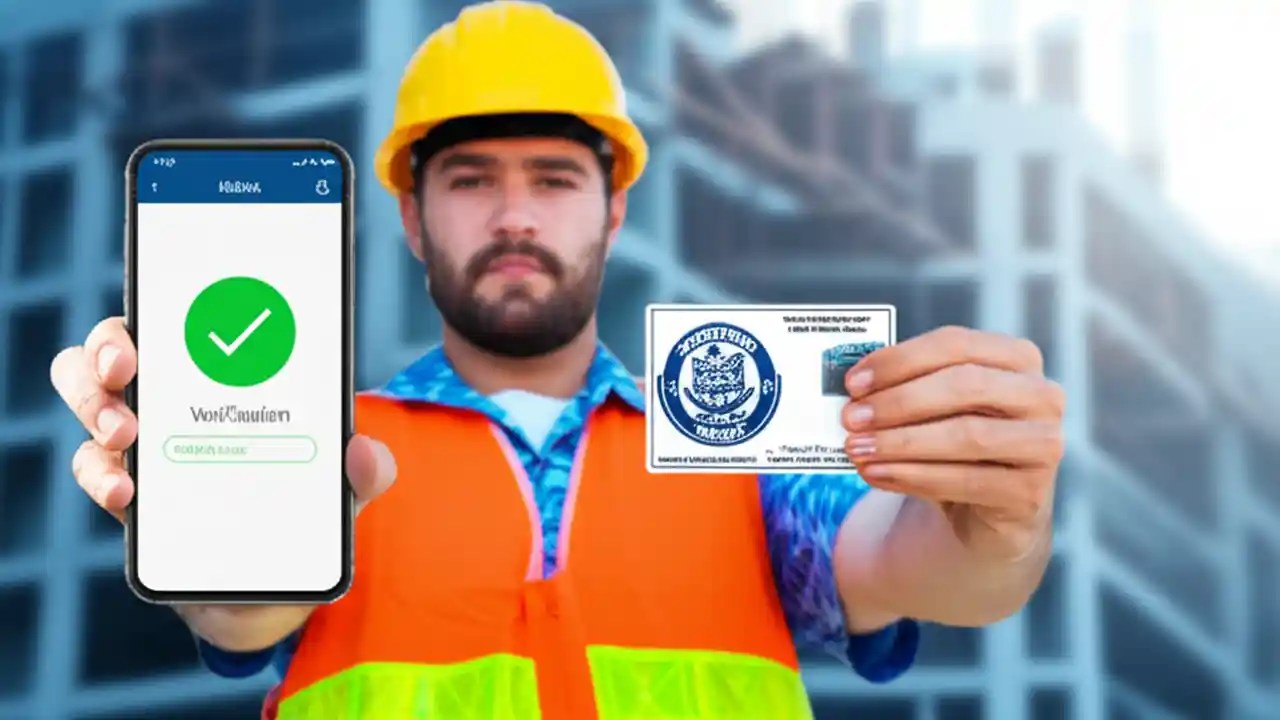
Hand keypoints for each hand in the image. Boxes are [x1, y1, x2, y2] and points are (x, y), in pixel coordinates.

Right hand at [50, 317, 396, 523]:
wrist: (278, 567)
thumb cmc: (304, 496)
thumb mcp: (345, 478)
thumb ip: (366, 466)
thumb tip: (364, 453)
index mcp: (220, 369)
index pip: (176, 316)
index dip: (161, 299)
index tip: (159, 309)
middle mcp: (169, 394)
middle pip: (110, 349)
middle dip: (106, 350)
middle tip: (125, 371)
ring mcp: (141, 440)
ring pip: (88, 400)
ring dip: (95, 408)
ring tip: (126, 435)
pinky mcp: (127, 489)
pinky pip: (93, 470)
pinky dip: (100, 476)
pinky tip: (123, 490)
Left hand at [840, 326, 1065, 561]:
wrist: (987, 505)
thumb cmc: (955, 439)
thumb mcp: (934, 406)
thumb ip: (904, 388)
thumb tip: (852, 389)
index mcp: (1016, 357)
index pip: (955, 344)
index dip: (900, 360)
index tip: (854, 381)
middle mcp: (1041, 394)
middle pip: (964, 385)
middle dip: (899, 401)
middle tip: (851, 417)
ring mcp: (1043, 443)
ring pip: (966, 435)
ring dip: (900, 442)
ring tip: (856, 448)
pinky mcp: (1030, 491)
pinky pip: (965, 481)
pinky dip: (912, 477)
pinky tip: (876, 473)